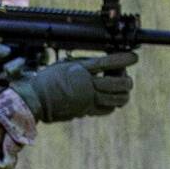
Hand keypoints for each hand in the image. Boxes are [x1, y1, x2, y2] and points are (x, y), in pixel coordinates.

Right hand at [10, 51, 136, 121]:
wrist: (36, 100)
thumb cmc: (46, 79)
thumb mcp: (65, 65)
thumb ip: (84, 65)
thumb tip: (101, 66)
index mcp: (82, 71)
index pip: (109, 63)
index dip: (125, 59)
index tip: (134, 57)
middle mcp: (88, 87)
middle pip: (119, 84)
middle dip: (126, 78)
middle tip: (121, 73)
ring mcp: (88, 101)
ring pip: (118, 99)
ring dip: (123, 92)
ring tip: (118, 86)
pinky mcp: (86, 111)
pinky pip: (107, 109)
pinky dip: (113, 103)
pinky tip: (108, 97)